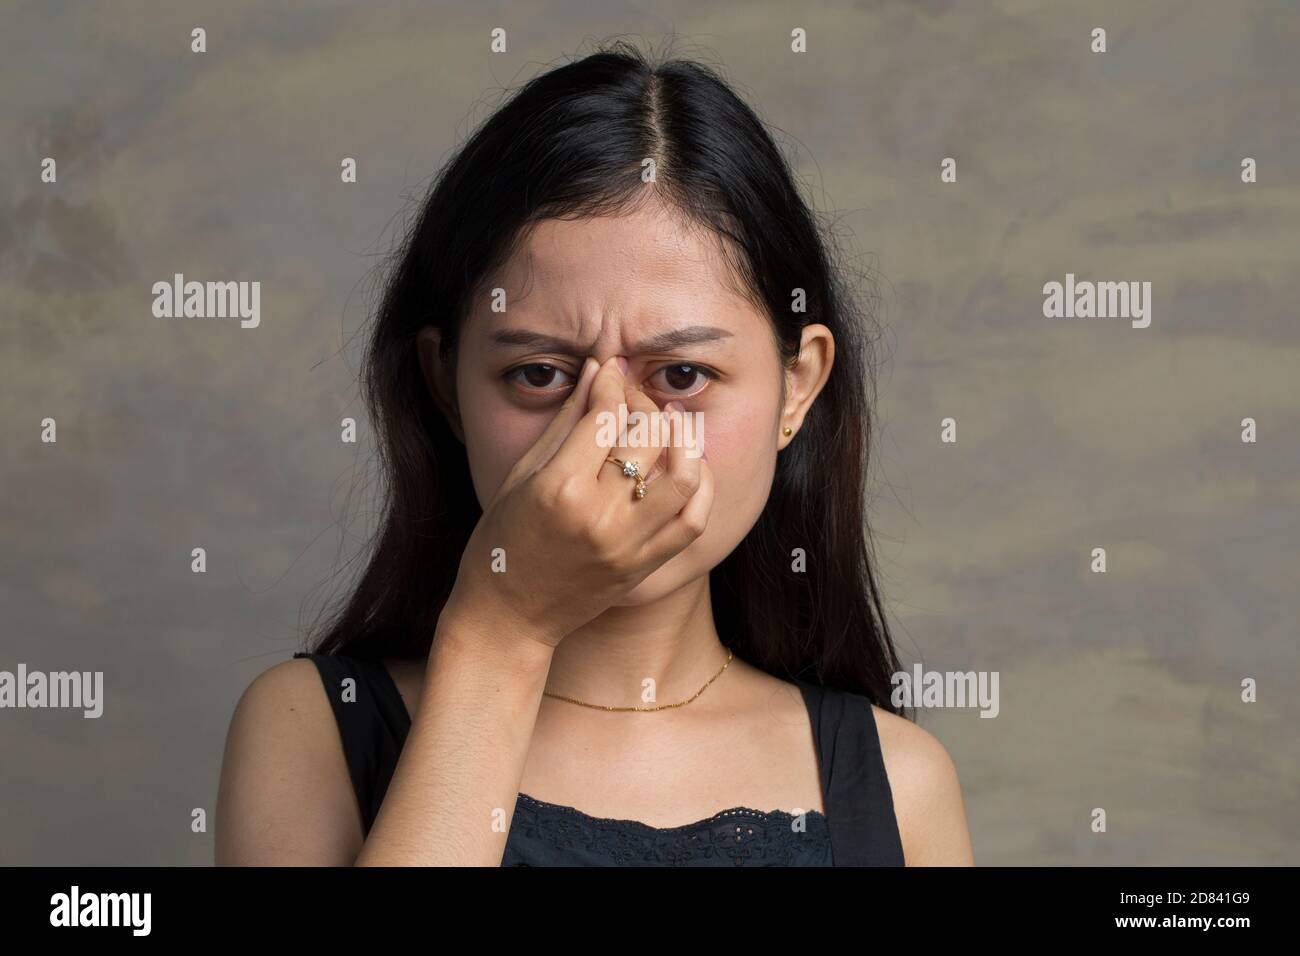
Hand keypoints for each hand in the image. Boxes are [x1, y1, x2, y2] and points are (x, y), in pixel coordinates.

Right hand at [439, 355, 714, 652]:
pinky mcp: (645, 565)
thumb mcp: (521, 475)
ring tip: (670, 424)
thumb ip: (565, 422)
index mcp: (558, 489)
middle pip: (647, 437)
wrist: (509, 617)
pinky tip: (687, 464)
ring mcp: (628, 544)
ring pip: (683, 475)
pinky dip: (700, 484)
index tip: (610, 370)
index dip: (612, 383)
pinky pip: (694, 518)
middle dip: (644, 402)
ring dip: (683, 439)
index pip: (604, 415)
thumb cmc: (502, 541)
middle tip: (634, 395)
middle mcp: (598, 516)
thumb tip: (596, 372)